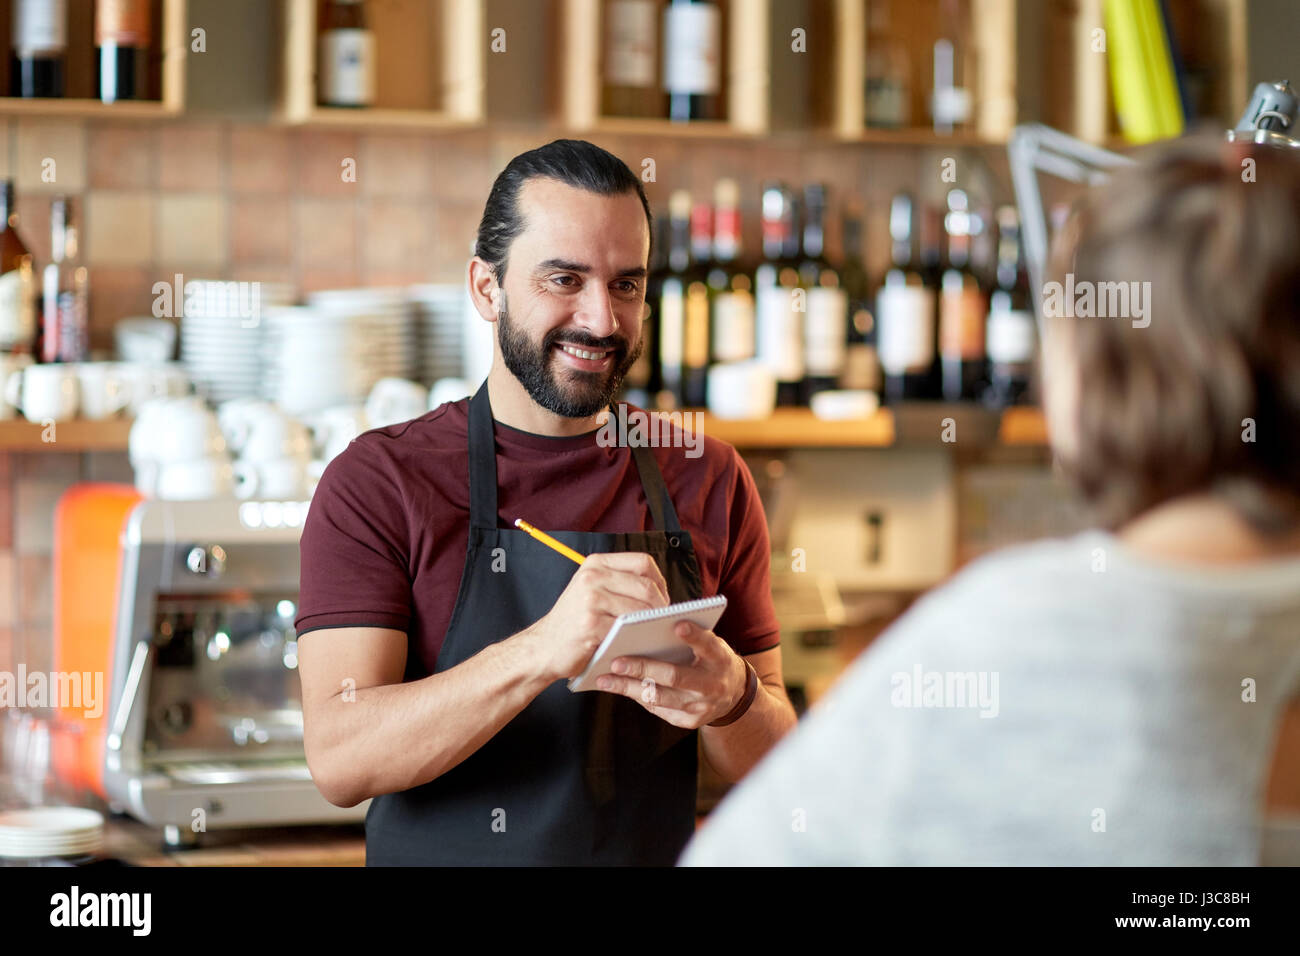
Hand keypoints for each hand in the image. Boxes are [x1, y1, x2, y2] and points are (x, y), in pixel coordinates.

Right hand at [521, 552, 669, 682]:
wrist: (542, 648)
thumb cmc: (573, 623)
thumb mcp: (591, 591)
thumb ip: (620, 584)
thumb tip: (662, 593)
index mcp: (596, 563)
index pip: (643, 562)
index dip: (660, 581)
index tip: (663, 599)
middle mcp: (592, 576)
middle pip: (646, 586)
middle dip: (661, 607)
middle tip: (662, 622)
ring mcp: (591, 599)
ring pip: (640, 609)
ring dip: (651, 625)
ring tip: (652, 633)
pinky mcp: (591, 623)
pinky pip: (627, 629)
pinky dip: (637, 638)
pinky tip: (637, 644)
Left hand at [594, 620, 747, 729]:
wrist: (734, 694)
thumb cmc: (713, 661)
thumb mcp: (712, 645)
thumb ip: (692, 637)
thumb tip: (650, 630)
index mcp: (720, 659)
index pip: (708, 645)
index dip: (694, 636)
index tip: (677, 625)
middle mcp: (712, 685)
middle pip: (674, 677)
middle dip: (643, 669)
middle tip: (617, 661)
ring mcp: (700, 707)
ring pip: (659, 698)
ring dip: (629, 688)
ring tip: (605, 679)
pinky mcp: (689, 721)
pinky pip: (657, 708)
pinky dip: (637, 696)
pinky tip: (620, 687)